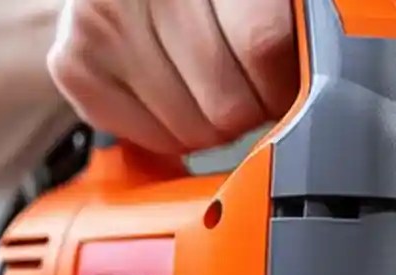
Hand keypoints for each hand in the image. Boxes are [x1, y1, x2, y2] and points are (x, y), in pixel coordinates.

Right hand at [48, 0, 296, 153]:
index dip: (284, 82)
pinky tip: (167, 99)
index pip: (263, 43)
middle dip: (248, 111)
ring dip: (211, 127)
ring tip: (203, 93)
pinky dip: (170, 136)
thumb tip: (322, 89)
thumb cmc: (200, 1)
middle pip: (228, 102)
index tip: (287, 86)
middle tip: (243, 92)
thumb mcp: (243, 3)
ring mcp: (101, 24)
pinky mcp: (73, 65)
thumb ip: (277, 29)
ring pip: (192, 130)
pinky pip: (151, 140)